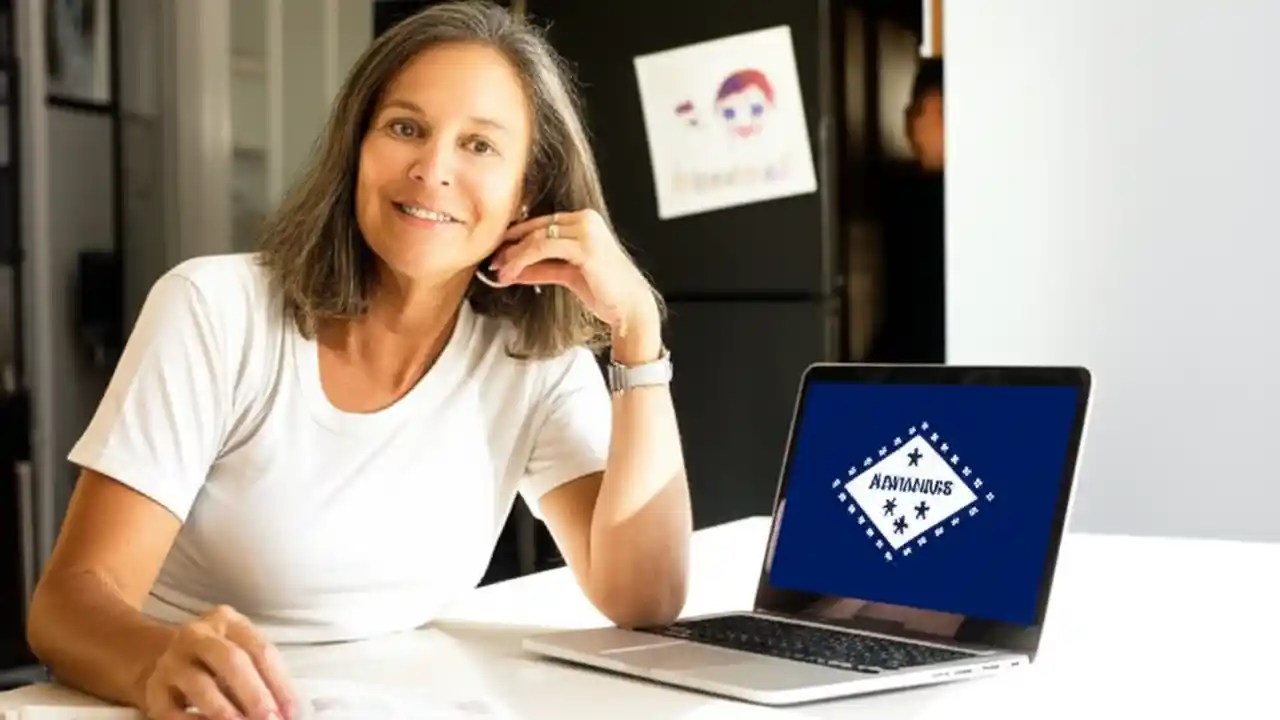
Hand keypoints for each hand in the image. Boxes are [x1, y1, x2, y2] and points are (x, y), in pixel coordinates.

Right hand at [139, 605, 295, 719]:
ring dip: (226, 713)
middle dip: (256, 695)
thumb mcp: (238, 651)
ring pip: (201, 686)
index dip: (280, 683)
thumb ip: (263, 674)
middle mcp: (197, 635)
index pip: (261, 650)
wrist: (155, 658)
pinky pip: (175, 712)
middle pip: (232, 662)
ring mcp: (172, 661)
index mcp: (228, 621)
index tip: (294, 712)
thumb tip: (291, 710)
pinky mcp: (153, 690)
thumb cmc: (213, 659)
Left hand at [492, 210, 658, 336]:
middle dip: (510, 246)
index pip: (542, 224)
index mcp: (584, 221)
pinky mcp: (585, 246)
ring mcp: (587, 230)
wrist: (630, 307)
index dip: (516, 238)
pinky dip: (523, 260)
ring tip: (499, 272)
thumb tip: (512, 269)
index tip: (498, 253)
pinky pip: (543, 248)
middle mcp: (586, 219)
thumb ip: (541, 267)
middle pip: (536, 228)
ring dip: (513, 256)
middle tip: (493, 263)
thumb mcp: (566, 274)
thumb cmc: (606, 291)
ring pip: (537, 237)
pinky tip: (511, 273)